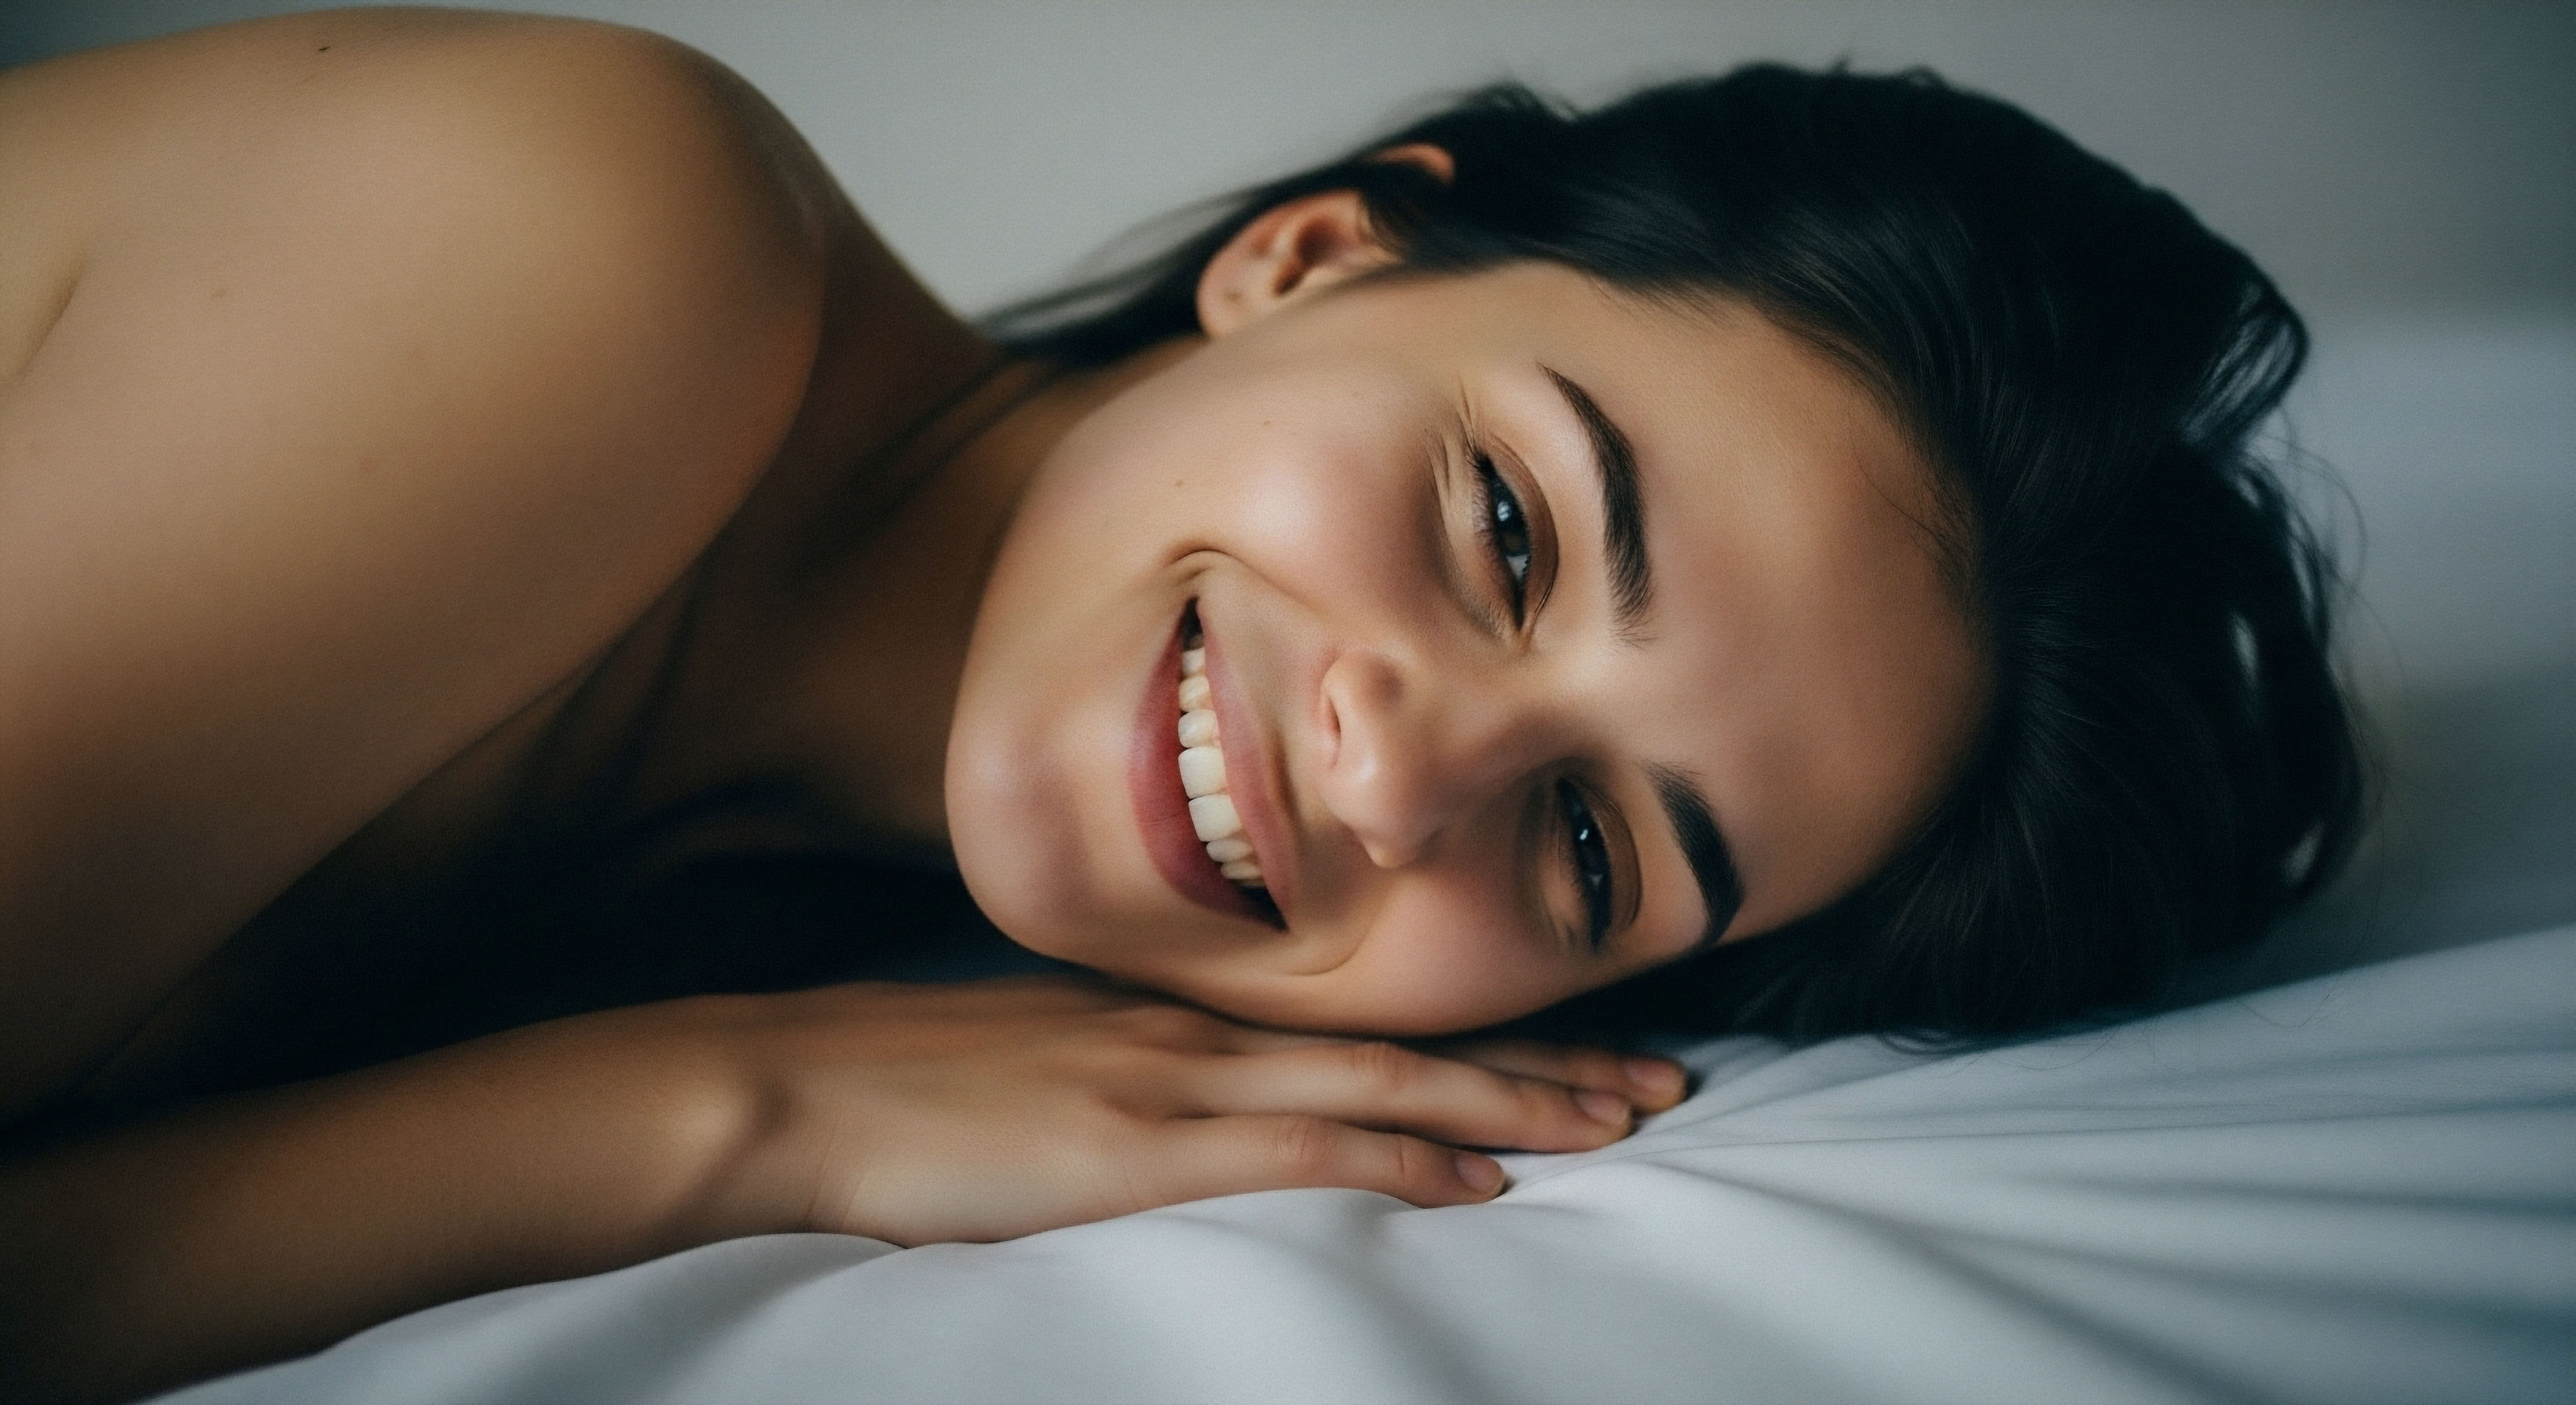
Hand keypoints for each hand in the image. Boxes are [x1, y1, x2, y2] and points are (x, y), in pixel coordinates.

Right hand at [656, 976, 1687, 1246]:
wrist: (789, 1085)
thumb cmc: (895, 1085)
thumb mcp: (1033, 1066)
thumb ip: (1125, 1078)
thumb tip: (1188, 1110)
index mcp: (1177, 1014)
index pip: (1363, 1022)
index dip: (1482, 1036)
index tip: (1581, 1050)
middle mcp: (1199, 1031)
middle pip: (1410, 1039)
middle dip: (1548, 1062)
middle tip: (1665, 1077)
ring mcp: (1173, 1082)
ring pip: (1387, 1080)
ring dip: (1515, 1101)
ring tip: (1623, 1119)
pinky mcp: (1136, 1144)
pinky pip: (1298, 1147)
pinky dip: (1400, 1155)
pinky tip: (1476, 1176)